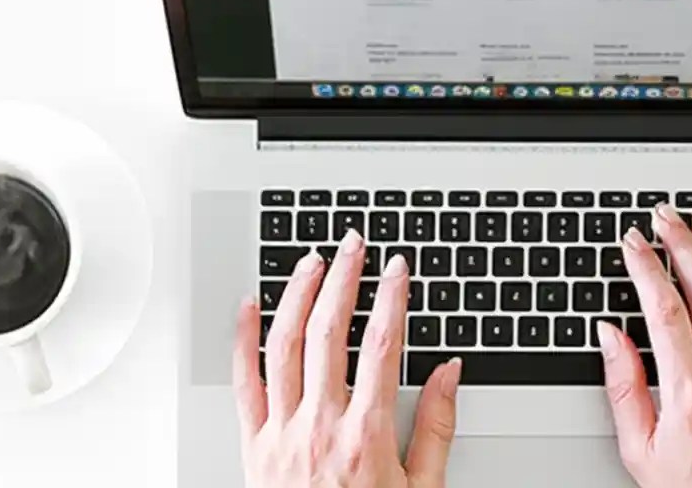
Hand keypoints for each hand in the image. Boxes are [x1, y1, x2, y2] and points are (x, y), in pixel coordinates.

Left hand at [233, 230, 462, 487]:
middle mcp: (319, 427)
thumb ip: (437, 427)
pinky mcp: (252, 446)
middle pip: (329, 332)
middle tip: (353, 246)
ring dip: (298, 295)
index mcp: (365, 435)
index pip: (381, 346)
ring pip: (284, 346)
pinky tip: (249, 306)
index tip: (397, 269)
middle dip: (343, 279)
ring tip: (311, 262)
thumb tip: (449, 372)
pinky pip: (243, 382)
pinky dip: (243, 339)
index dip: (391, 298)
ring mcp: (281, 434)